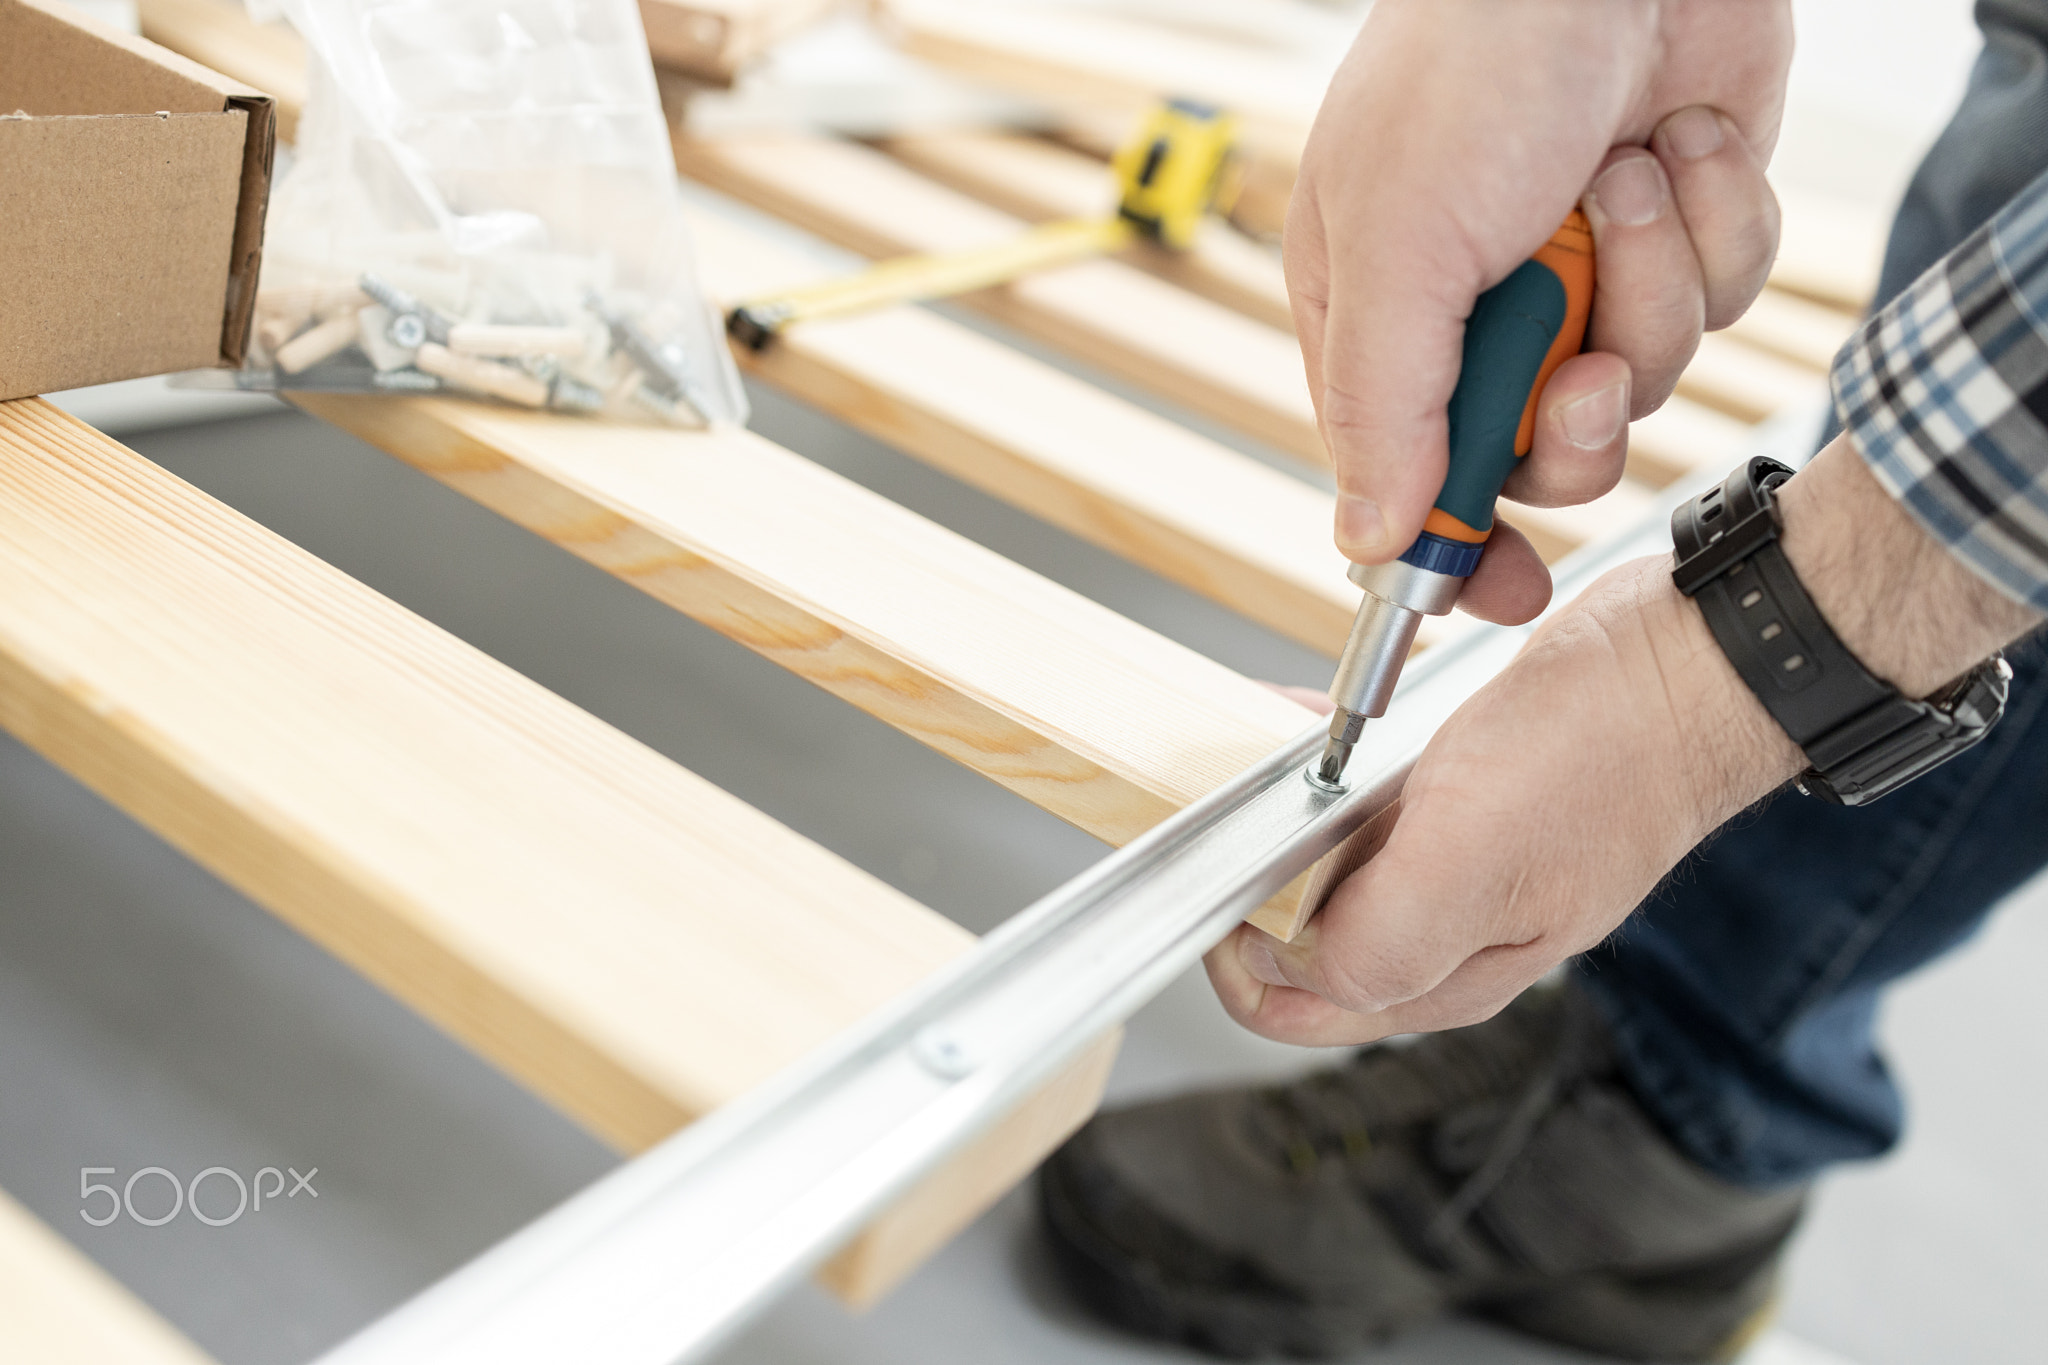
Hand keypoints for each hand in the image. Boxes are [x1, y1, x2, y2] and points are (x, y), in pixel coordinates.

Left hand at [1209, 437, 2041, 1044]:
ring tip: (1254, 766)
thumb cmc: (1608, 757)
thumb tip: (1286, 965)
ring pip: (1327, 867)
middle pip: (1304, 941)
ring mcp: (1460, 860)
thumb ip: (1376, 940)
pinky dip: (1318, 772)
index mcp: (1450, 972)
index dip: (1239, 959)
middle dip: (1250, 883)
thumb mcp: (1473, 860)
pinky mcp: (1468, 794)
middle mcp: (1450, 929)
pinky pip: (1363, 800)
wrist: (1699, 661)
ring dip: (1277, 824)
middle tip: (1229, 815)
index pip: (1301, 1009)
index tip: (1219, 883)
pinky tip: (1300, 727)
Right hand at [1287, 0, 1792, 620]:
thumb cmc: (1474, 63)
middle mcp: (1484, 307)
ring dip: (1652, 286)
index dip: (1454, 543)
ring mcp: (1589, 269)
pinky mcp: (1682, 232)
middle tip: (1584, 364)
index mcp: (1381, 314)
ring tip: (1624, 179)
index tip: (1497, 595)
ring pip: (1645, 378)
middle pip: (1540, 454)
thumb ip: (1382, 409)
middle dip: (1577, 418)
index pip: (1406, 474)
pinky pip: (1722, 299)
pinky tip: (1680, 146)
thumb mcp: (1396, 248)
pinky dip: (1716, 228)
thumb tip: (1364, 541)